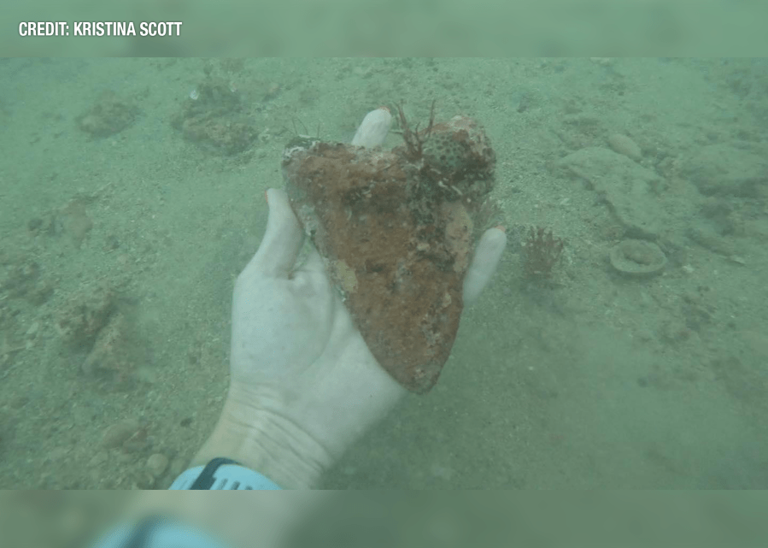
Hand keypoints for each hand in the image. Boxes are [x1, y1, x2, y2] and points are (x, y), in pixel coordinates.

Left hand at [192, 109, 506, 488]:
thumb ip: (279, 238)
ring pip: (431, 245)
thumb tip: (278, 190)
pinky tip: (496, 233)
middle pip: (397, 213)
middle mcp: (365, 269)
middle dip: (415, 176)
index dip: (363, 158)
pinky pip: (456, 293)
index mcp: (326, 255)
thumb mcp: (261, 282)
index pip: (350, 196)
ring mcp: (396, 297)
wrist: (287, 413)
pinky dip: (477, 266)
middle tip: (435, 141)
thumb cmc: (265, 347)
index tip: (381, 121)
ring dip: (451, 211)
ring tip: (470, 175)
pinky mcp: (420, 327)